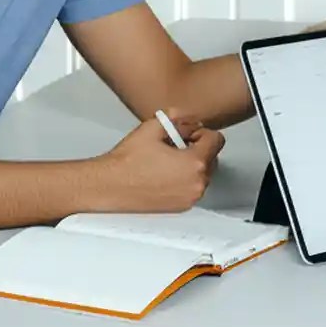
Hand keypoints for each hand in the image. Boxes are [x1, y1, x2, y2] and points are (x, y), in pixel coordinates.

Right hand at [100, 116, 225, 212]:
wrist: (109, 186)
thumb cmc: (128, 160)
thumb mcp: (153, 127)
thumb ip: (178, 118)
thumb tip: (190, 120)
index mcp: (195, 163)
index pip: (217, 140)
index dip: (200, 132)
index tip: (184, 134)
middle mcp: (197, 184)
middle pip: (212, 158)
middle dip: (198, 149)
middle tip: (173, 146)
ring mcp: (190, 199)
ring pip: (203, 174)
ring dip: (191, 164)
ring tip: (167, 160)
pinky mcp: (180, 208)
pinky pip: (192, 188)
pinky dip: (184, 179)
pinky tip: (163, 174)